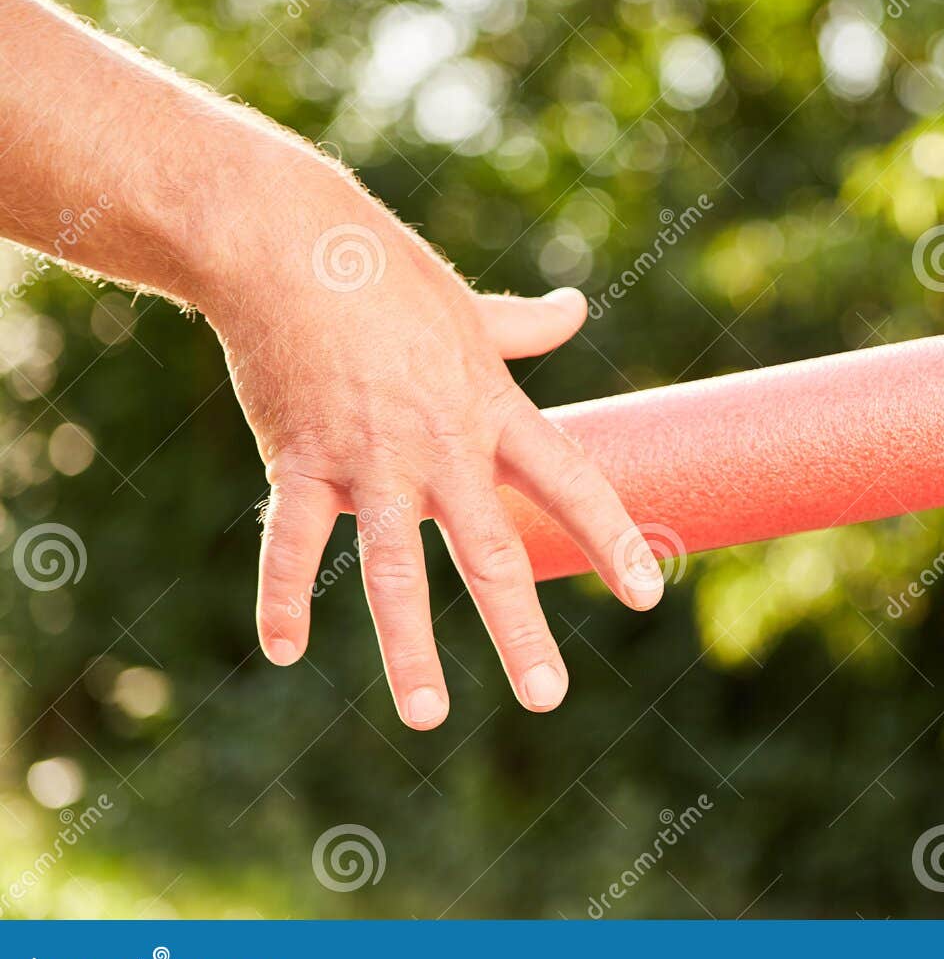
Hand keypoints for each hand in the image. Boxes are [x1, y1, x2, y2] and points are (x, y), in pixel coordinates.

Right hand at [201, 158, 661, 729]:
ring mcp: (372, 459)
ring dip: (409, 649)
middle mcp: (443, 447)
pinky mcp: (302, 459)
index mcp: (493, 410)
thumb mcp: (471, 307)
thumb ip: (525, 327)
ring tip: (429, 716)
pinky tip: (282, 651)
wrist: (290, 242)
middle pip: (493, 552)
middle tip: (548, 698)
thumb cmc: (387, 273)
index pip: (571, 484)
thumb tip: (575, 309)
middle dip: (520, 630)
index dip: (613, 540)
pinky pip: (293, 541)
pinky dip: (281, 595)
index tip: (647, 596)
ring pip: (397, 570)